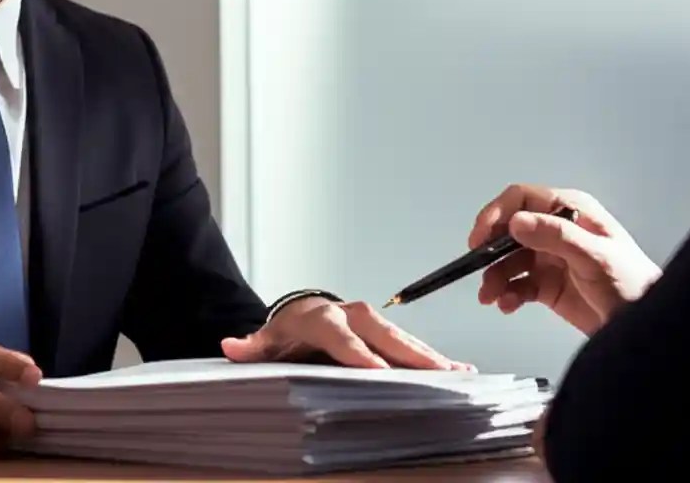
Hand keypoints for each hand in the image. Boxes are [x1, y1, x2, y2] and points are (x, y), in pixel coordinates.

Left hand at [220, 297, 473, 370]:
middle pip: (383, 336)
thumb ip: (253, 347)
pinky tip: (458, 372)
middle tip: (436, 374)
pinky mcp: (387, 333)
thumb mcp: (269, 341)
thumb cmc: (289, 333)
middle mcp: (352, 315)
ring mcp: (373, 322)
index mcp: (322, 319)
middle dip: (409, 355)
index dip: (357, 354)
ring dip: (430, 358)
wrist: (303, 315)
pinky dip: (434, 359)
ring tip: (459, 374)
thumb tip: (231, 346)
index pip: (341, 337)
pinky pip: (412, 346)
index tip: (376, 372)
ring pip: (404, 340)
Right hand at [469, 184, 661, 334]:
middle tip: (477, 265)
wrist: (645, 326)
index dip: (497, 213)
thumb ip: (556, 236)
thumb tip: (517, 222)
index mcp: (571, 212)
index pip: (522, 199)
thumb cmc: (634, 285)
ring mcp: (550, 258)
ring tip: (491, 295)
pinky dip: (507, 294)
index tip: (482, 234)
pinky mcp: (547, 285)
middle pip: (509, 231)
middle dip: (490, 250)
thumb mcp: (595, 256)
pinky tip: (507, 303)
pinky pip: (517, 285)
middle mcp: (557, 231)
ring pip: (508, 261)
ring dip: (495, 277)